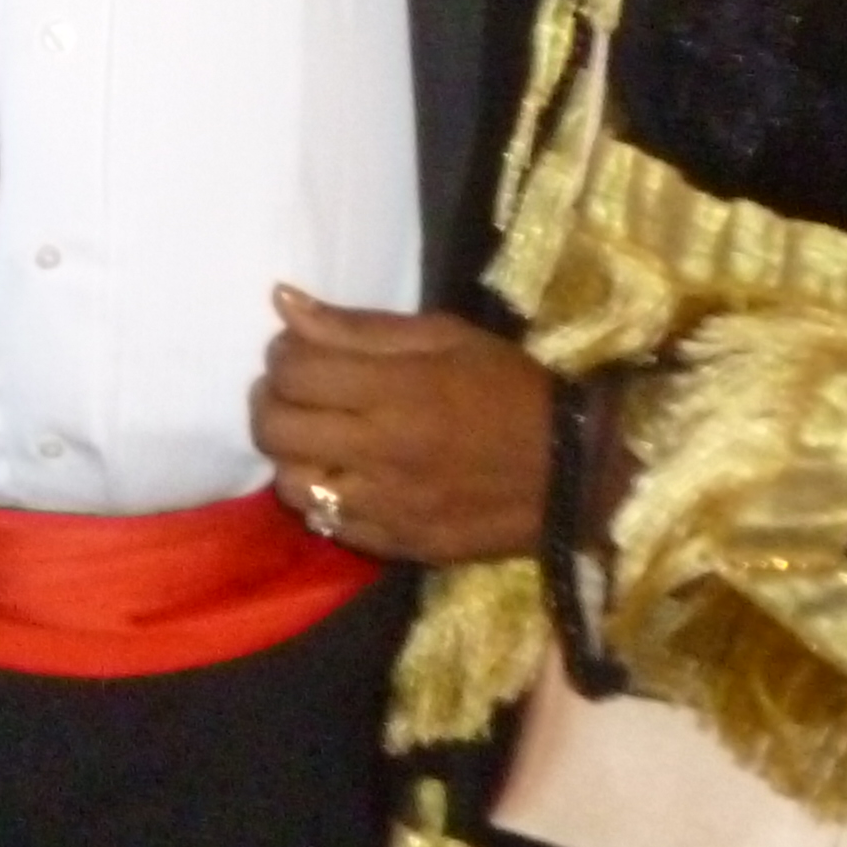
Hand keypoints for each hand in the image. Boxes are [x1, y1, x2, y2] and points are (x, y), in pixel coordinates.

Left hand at [252, 290, 555, 566]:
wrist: (574, 473)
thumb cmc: (510, 390)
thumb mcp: (444, 337)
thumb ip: (358, 327)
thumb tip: (283, 301)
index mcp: (394, 391)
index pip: (293, 370)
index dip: (282, 355)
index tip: (298, 352)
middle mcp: (380, 450)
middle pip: (276, 428)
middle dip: (271, 401)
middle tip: (296, 393)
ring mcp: (385, 505)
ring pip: (290, 483)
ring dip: (291, 455)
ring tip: (315, 438)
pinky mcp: (396, 544)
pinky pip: (327, 524)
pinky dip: (322, 498)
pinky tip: (344, 476)